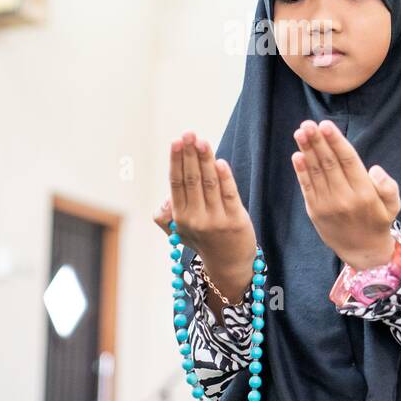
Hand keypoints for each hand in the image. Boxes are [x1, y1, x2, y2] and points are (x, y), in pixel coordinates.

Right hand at [158, 131, 257, 274]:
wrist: (229, 266)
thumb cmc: (204, 240)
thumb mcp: (181, 230)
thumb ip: (169, 212)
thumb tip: (164, 198)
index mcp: (180, 217)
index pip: (176, 183)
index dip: (176, 160)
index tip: (176, 141)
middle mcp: (196, 219)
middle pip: (191, 180)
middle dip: (190, 154)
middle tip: (189, 133)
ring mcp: (216, 220)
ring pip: (209, 184)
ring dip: (205, 160)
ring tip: (202, 141)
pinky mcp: (236, 221)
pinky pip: (230, 195)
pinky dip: (225, 178)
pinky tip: (220, 162)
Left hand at [291, 119, 400, 270]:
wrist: (363, 252)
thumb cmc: (379, 221)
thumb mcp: (393, 205)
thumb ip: (388, 186)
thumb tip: (373, 169)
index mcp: (365, 193)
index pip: (348, 161)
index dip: (336, 142)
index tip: (326, 125)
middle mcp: (344, 198)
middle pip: (329, 163)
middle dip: (317, 141)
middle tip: (308, 124)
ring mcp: (327, 205)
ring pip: (316, 172)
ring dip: (307, 151)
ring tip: (300, 132)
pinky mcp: (315, 212)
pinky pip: (307, 187)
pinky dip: (301, 171)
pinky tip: (297, 155)